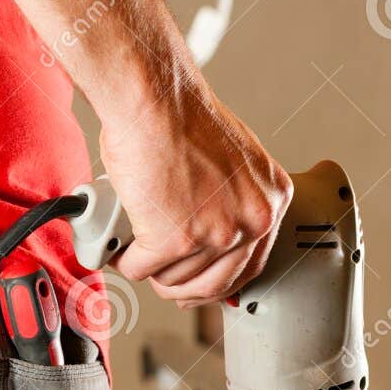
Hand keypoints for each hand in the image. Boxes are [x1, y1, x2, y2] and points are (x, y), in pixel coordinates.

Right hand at [100, 82, 291, 308]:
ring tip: (135, 244)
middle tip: (161, 277)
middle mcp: (253, 219)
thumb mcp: (228, 165)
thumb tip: (209, 238)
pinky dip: (124, 257)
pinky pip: (141, 268)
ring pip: (174, 279)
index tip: (200, 284)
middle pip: (216, 284)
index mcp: (271, 200)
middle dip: (183, 287)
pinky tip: (119, 242)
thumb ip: (228, 203)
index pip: (251, 265)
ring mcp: (216, 233)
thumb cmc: (179, 118)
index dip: (218, 280)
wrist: (153, 101)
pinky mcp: (176, 240)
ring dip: (150, 267)